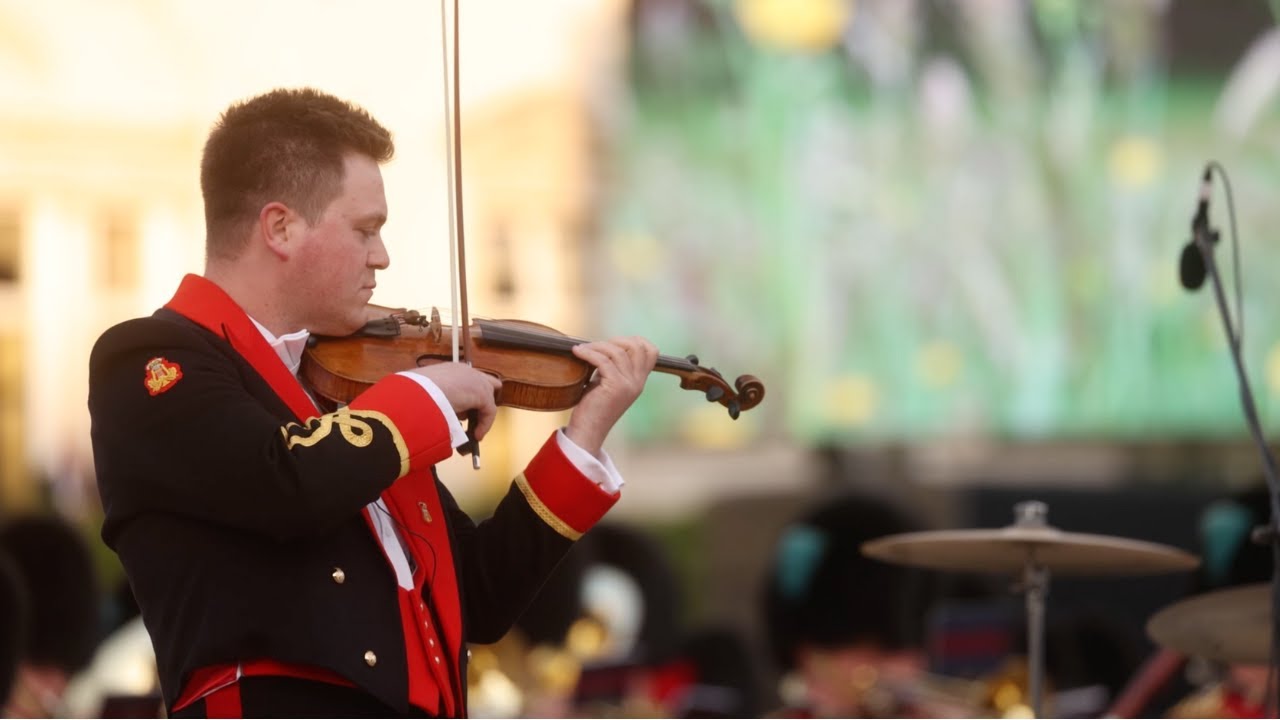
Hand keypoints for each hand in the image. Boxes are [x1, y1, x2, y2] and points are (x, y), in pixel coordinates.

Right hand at [405, 363, 502, 439]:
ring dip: (481, 412)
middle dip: (481, 400)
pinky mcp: (482, 393)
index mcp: (450, 370)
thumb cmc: (413, 393)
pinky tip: (476, 435)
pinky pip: (489, 412)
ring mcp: (476, 380)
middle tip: (471, 417)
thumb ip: (434, 400)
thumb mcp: (424, 395)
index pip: (466, 381)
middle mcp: (465, 372)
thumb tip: (433, 412)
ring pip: (488, 398)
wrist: (417, 392)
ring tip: (472, 429)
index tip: (461, 413)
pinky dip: (484, 425)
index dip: (466, 397)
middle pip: (486, 383)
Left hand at [565, 336, 657, 455]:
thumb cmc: (592, 407)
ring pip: (618, 352)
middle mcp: (638, 382)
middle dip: (614, 340)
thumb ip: (612, 366)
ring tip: (581, 349)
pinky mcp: (615, 387)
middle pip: (637, 347)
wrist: (588, 431)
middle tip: (595, 345)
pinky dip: (588, 353)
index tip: (613, 342)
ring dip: (597, 346)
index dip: (635, 340)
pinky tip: (577, 353)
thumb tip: (603, 343)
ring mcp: (628, 385)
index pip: (652, 351)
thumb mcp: (607, 382)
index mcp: (639, 381)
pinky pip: (603, 361)